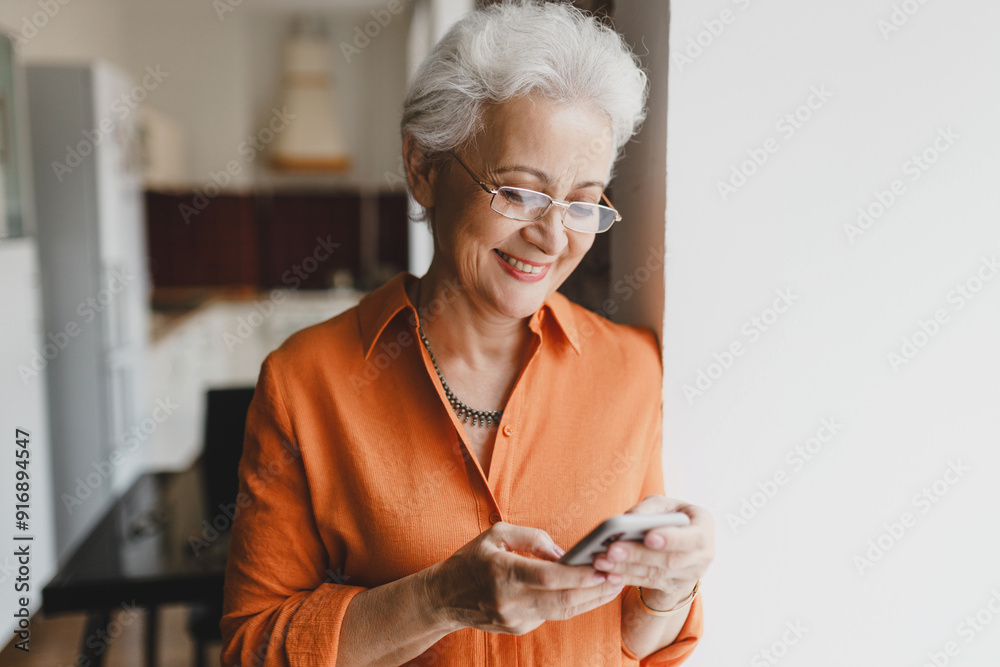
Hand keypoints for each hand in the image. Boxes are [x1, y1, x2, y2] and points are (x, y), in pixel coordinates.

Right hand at [423, 521, 626, 634]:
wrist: (444, 598)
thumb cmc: (472, 559)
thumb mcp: (497, 534)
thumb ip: (533, 539)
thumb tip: (565, 553)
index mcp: (502, 572)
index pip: (548, 577)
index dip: (578, 574)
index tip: (602, 567)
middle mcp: (510, 601)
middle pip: (562, 599)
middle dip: (595, 589)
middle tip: (620, 576)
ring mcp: (515, 620)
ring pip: (562, 612)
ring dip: (591, 600)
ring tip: (613, 586)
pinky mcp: (519, 629)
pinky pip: (551, 615)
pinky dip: (572, 603)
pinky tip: (590, 592)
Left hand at [591, 496, 713, 609]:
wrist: (680, 541)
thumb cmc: (670, 516)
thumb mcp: (663, 505)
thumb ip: (648, 509)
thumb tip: (627, 519)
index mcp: (705, 527)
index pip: (692, 537)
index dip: (670, 539)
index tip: (648, 537)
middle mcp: (703, 555)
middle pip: (669, 560)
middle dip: (638, 555)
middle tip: (611, 549)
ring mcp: (690, 575)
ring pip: (656, 574)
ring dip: (627, 569)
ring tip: (602, 561)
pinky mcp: (674, 586)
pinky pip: (648, 584)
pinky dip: (627, 578)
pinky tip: (609, 575)